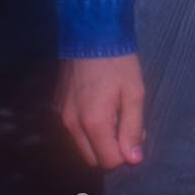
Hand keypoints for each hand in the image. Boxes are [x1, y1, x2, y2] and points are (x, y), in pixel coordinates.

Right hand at [55, 54, 145, 170]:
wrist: (90, 33)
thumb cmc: (118, 62)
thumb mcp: (134, 92)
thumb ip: (133, 128)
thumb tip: (133, 160)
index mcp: (93, 123)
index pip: (109, 162)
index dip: (126, 153)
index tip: (136, 132)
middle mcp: (72, 126)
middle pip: (93, 160)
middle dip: (112, 150)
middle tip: (126, 123)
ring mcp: (62, 116)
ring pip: (82, 147)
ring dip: (99, 141)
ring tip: (114, 114)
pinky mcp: (58, 107)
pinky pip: (73, 131)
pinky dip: (87, 129)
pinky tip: (99, 107)